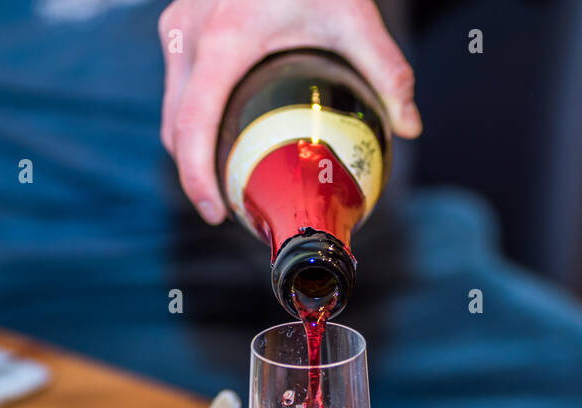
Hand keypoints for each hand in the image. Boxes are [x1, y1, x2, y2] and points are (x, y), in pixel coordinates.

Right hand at [159, 0, 421, 224]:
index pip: (193, 125)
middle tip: (227, 209)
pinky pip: (176, 88)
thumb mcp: (354, 16)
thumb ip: (386, 71)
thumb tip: (410, 126)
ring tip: (228, 179)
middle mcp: (189, 36)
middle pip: (175, 128)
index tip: (214, 213)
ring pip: (172, 109)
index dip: (196, 177)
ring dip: (192, 148)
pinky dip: (192, 119)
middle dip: (195, 175)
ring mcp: (177, 29)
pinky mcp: (178, 26)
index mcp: (224, 40)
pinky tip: (225, 137)